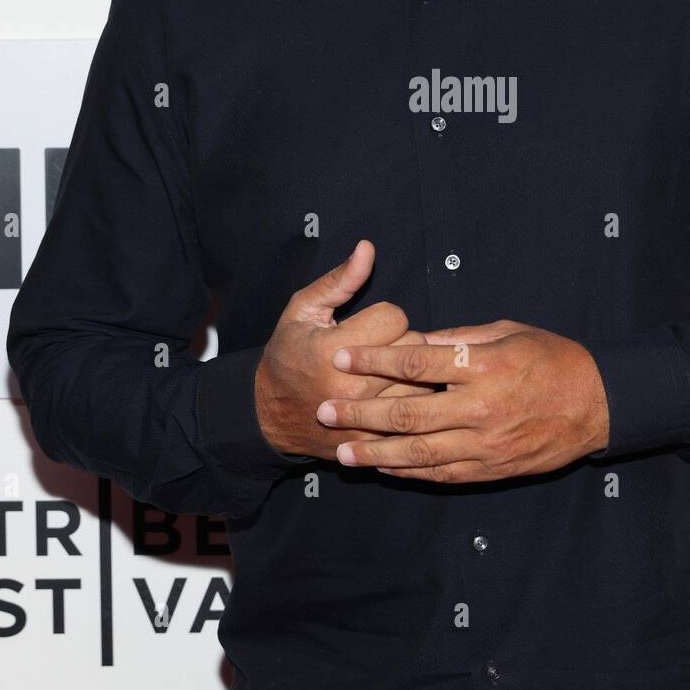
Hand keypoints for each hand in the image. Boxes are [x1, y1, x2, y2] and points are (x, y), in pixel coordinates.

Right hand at [254, 239, 432, 458]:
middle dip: (402, 343)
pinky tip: (394, 397)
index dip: (387, 316)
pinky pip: (416, 419)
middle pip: (413, 350)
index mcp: (333, 351)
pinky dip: (411, 404)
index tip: (370, 325)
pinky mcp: (374, 441)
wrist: (268, 415)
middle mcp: (352, 387)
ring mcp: (365, 419)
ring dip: (412, 376)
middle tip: (382, 348)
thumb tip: (368, 247)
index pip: (396, 318)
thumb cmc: (288, 355)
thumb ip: (340, 280)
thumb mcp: (303, 310)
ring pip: (422, 384)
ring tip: (389, 373)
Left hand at [314, 319, 609, 481]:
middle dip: (360, 412)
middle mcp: (479, 409)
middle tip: (324, 409)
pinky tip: (382, 466)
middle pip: (406, 414)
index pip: (416, 364)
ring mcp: (484, 444)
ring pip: (417, 453)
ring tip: (341, 450)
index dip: (374, 361)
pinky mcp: (489, 469)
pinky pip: (440, 473)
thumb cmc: (552, 359)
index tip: (343, 358)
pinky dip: (407, 471)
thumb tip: (418, 341)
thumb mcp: (508, 332)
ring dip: (374, 452)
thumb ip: (461, 338)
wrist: (596, 405)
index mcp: (483, 366)